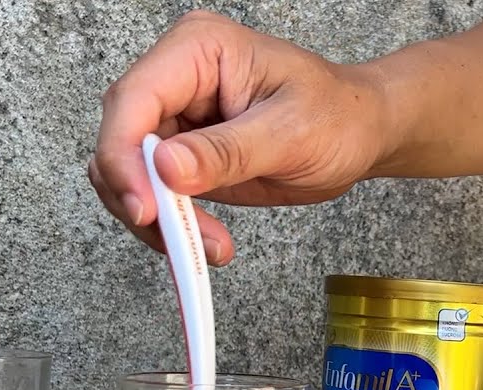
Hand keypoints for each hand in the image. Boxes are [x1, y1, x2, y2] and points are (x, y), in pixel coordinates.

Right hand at [89, 10, 390, 265]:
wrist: (361, 132)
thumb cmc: (338, 114)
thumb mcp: (290, 132)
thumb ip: (226, 151)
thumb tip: (164, 168)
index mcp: (198, 50)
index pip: (133, 100)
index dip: (124, 157)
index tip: (143, 208)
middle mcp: (177, 79)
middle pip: (121, 142)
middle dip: (142, 198)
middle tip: (182, 241)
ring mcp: (177, 119)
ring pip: (128, 175)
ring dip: (158, 220)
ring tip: (211, 246)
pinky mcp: (183, 156)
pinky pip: (155, 194)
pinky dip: (172, 225)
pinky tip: (208, 242)